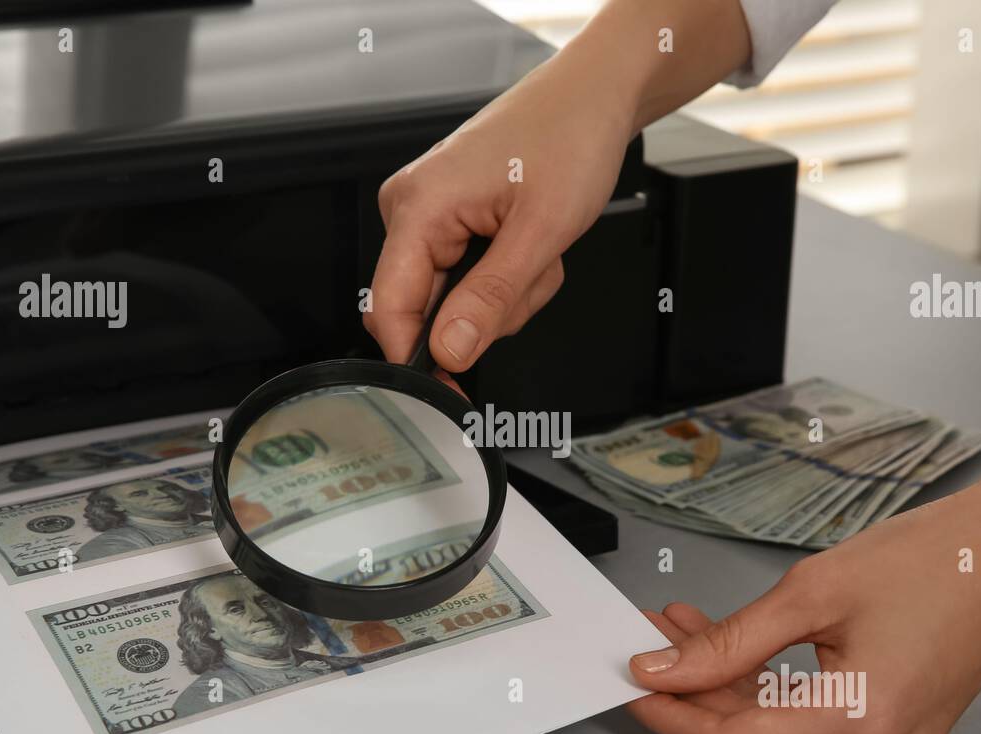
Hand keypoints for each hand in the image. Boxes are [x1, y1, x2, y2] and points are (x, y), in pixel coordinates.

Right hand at [365, 0, 750, 370]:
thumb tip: (449, 351)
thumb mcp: (541, 231)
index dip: (418, 357)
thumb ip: (490, 297)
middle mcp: (411, 209)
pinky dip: (506, 277)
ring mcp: (429, 215)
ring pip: (454, 300)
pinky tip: (530, 247)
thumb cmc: (568, 139)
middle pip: (426, 310)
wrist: (592, 99)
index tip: (453, 388)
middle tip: (533, 274)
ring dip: (506, 295)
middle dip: (487, 312)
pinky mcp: (450, 221)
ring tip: (539, 252)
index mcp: (418, 207)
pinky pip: (468, 278)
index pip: (389, 308)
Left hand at [627, 379, 980, 733]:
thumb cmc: (934, 561)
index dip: (671, 715)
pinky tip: (729, 646)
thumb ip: (730, 642)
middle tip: (649, 640)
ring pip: (773, 729)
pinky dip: (762, 686)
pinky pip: (805, 719)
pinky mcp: (889, 732)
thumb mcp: (812, 592)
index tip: (630, 683)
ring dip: (723, 683)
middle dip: (691, 689)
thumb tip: (666, 668)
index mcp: (863, 721)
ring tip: (683, 630)